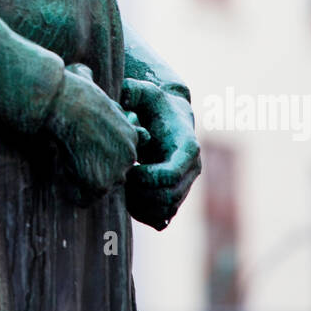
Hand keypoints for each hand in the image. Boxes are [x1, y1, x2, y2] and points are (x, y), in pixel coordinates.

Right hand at [44, 64, 139, 202]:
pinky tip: (62, 165)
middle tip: (71, 150)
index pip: (117, 161)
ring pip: (96, 189)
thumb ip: (92, 87)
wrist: (64, 101)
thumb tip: (84, 71)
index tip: (79, 143)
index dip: (94, 157)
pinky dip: (68, 188)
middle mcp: (129, 154)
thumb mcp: (90, 85)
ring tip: (66, 154)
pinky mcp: (100, 184)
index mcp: (130, 134)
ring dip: (79, 180)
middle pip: (110, 179)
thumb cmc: (70, 88)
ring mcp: (117, 170)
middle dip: (90, 172)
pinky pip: (82, 198)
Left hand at [120, 78, 200, 229]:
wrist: (169, 121)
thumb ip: (134, 90)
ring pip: (164, 211)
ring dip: (139, 206)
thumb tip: (122, 94)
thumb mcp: (146, 92)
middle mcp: (192, 170)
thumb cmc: (154, 106)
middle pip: (168, 197)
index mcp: (188, 147)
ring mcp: (185, 187)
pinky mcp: (175, 199)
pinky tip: (127, 198)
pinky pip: (161, 220)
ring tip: (121, 189)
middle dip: (139, 193)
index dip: (147, 177)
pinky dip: (142, 215)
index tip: (128, 168)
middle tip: (118, 181)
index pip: (171, 174)